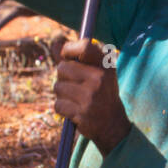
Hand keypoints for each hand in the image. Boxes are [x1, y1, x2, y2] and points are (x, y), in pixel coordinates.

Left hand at [54, 38, 131, 154]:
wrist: (112, 124)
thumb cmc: (100, 94)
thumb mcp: (95, 73)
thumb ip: (75, 58)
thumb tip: (55, 43)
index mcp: (106, 66)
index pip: (85, 47)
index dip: (69, 49)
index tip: (66, 56)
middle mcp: (100, 79)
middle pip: (63, 68)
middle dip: (63, 77)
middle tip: (76, 86)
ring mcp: (91, 96)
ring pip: (58, 87)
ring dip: (62, 95)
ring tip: (77, 99)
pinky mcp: (82, 112)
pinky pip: (58, 104)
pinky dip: (63, 108)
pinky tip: (75, 111)